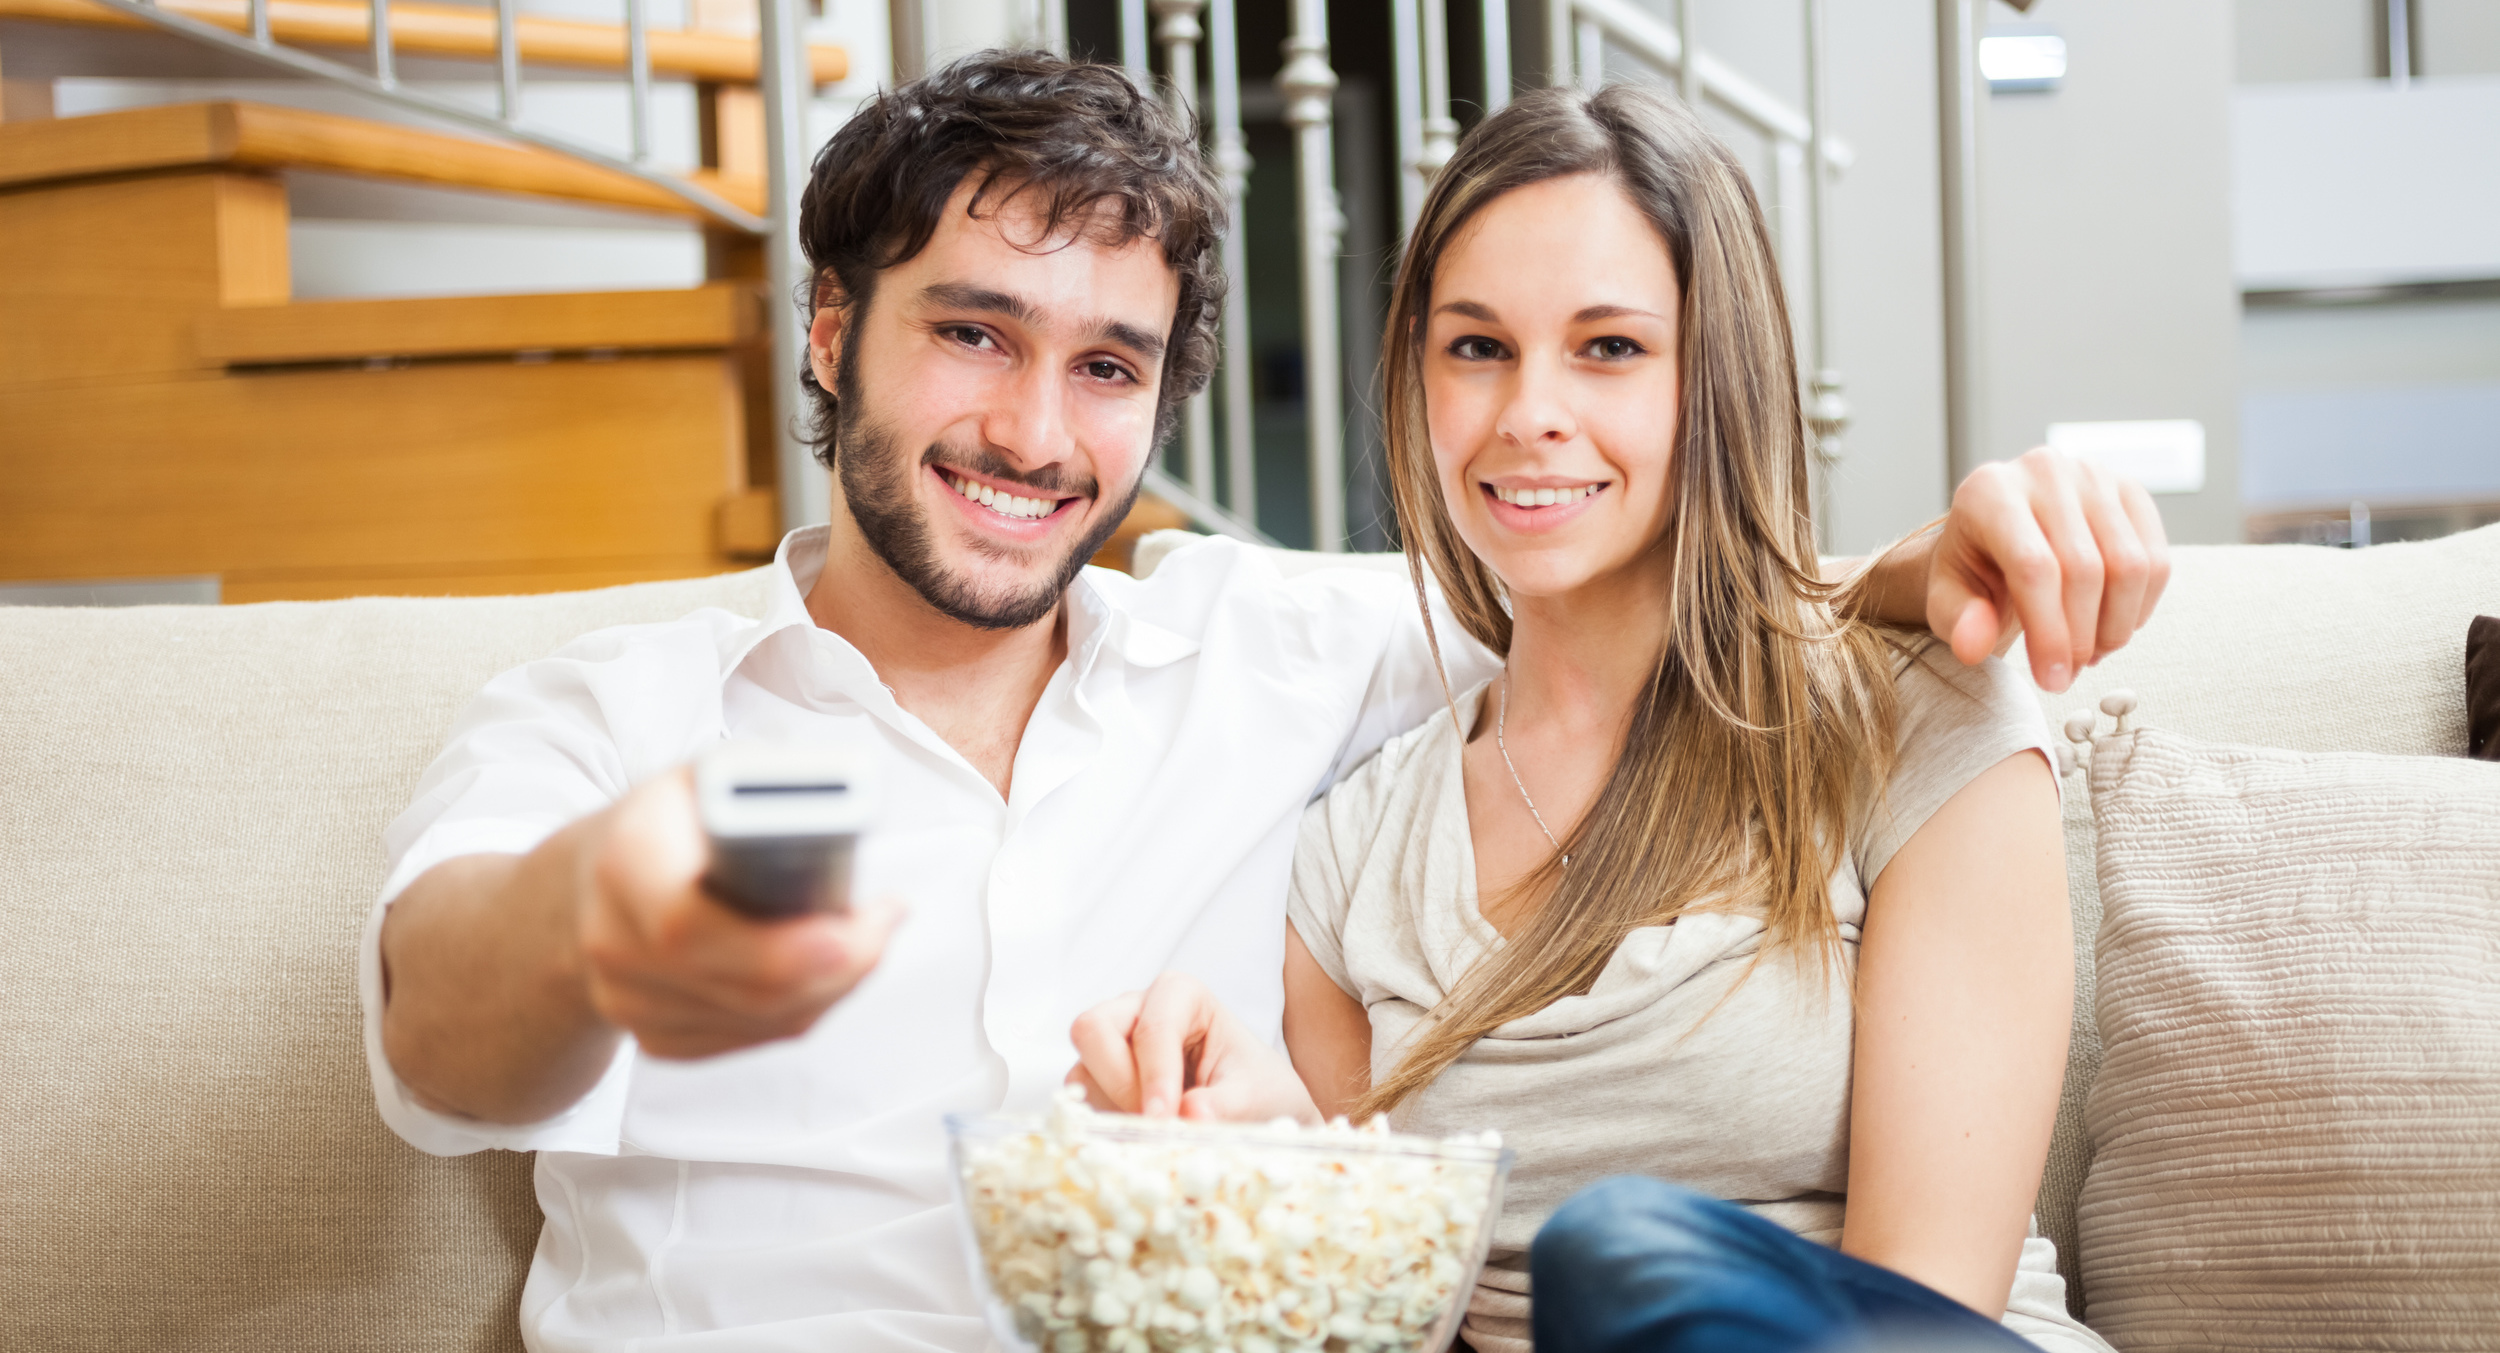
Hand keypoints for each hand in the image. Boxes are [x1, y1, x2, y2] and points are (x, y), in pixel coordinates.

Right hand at [575, 767, 901, 1058]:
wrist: (595, 878)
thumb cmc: (674, 820)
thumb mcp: (711, 775)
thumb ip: (766, 785)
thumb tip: (842, 805)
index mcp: (624, 863)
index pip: (689, 928)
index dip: (782, 944)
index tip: (856, 922)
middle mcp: (613, 940)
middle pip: (745, 988)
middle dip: (838, 965)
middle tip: (883, 922)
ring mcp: (628, 999)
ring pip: (762, 1021)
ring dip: (834, 985)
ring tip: (865, 935)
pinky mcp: (654, 1037)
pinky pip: (753, 1040)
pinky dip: (807, 1008)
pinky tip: (827, 970)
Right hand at [1067, 973, 1321, 1124]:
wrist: (1254, 1110)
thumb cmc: (1258, 1089)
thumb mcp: (1257, 1096)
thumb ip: (1226, 1104)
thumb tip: (1191, 1114)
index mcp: (1180, 995)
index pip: (1151, 1025)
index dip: (1155, 1073)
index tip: (1166, 1118)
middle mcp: (1135, 1010)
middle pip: (1092, 1030)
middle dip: (1120, 1083)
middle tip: (1154, 1125)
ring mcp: (1110, 1045)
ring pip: (1080, 1071)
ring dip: (1111, 1110)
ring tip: (1157, 1137)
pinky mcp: (1097, 1082)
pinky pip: (1080, 1102)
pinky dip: (1104, 1126)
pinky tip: (1141, 1142)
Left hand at [1927, 447, 2170, 691]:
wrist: (2000, 533)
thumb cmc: (1974, 569)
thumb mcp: (1946, 599)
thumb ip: (1958, 621)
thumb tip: (1974, 644)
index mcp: (1990, 492)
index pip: (2033, 565)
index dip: (2050, 631)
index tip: (2053, 679)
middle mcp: (2045, 472)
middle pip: (2085, 569)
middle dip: (2081, 637)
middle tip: (2068, 674)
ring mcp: (2094, 476)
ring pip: (2130, 566)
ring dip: (2115, 627)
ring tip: (2088, 653)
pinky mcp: (2131, 491)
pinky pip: (2157, 560)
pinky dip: (2139, 608)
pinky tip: (2110, 626)